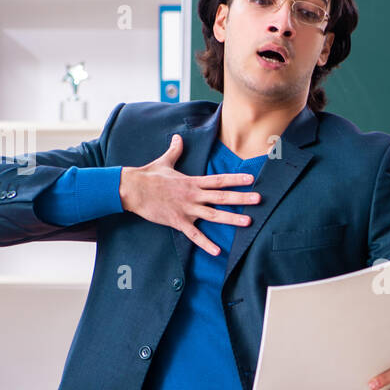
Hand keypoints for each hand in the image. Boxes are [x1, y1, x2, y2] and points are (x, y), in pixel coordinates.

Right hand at [119, 133, 260, 256]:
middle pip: (221, 197)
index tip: (251, 179)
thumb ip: (175, 151)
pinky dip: (205, 243)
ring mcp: (186, 209)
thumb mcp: (164, 161)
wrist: (131, 189)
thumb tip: (178, 138)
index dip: (235, 179)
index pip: (218, 179)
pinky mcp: (177, 221)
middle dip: (241, 198)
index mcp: (192, 181)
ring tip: (248, 222)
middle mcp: (193, 195)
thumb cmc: (148, 175)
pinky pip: (194, 235)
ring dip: (231, 219)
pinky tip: (217, 251)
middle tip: (258, 199)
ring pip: (213, 215)